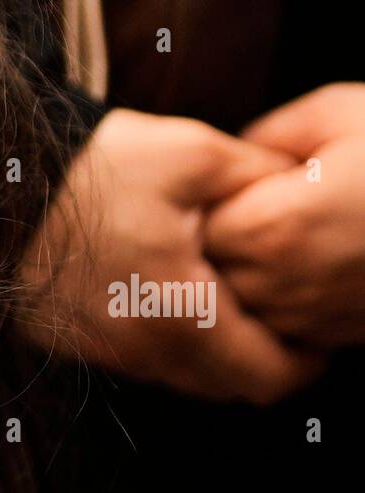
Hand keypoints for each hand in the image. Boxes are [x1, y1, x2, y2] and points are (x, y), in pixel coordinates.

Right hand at [21, 108, 322, 403]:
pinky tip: (169, 289)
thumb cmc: (88, 175)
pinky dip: (170, 338)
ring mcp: (104, 353)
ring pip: (185, 376)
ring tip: (225, 294)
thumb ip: (261, 178)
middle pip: (229, 387)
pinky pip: (142, 359)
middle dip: (264, 355)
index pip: (270, 376)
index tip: (315, 325)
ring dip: (215, 348)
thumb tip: (302, 190)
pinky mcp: (74, 344)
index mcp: (183, 318)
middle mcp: (143, 353)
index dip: (307, 358)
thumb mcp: (192, 154)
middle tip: (278, 309)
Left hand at [204, 83, 364, 346]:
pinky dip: (287, 302)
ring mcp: (311, 319)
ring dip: (250, 281)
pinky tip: (318, 265)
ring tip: (290, 240)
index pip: (191, 230)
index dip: (207, 207)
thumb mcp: (341, 114)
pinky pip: (286, 329)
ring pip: (242, 310)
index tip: (229, 189)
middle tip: (254, 213)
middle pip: (208, 278)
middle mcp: (281, 285)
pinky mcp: (342, 338)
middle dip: (219, 248)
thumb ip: (267, 137)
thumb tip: (233, 158)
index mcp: (270, 227)